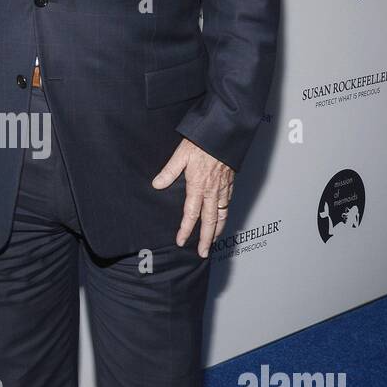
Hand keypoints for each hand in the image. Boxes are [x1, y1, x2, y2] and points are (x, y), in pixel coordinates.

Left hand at [151, 139, 234, 257]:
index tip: (181, 241)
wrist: (225, 133)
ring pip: (222, 215)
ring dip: (218, 230)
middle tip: (203, 253)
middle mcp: (212, 190)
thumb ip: (169, 171)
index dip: (186, 230)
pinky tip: (222, 218)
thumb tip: (156, 185)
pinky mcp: (230, 182)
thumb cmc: (203, 141)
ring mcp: (223, 188)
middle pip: (210, 221)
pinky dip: (225, 215)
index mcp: (198, 186)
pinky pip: (228, 204)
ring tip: (214, 241)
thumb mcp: (181, 154)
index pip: (191, 214)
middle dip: (206, 239)